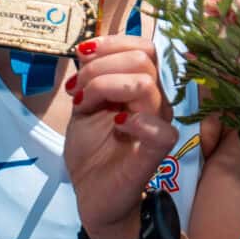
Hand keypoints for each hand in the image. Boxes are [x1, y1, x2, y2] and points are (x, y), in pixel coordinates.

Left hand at [65, 36, 177, 238]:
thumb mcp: (84, 106)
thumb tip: (86, 49)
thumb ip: (90, 78)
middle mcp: (154, 102)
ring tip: (85, 107)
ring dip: (104, 87)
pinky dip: (135, 122)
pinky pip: (161, 129)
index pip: (143, 47)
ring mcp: (158, 125)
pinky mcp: (157, 152)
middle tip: (78, 91)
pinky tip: (116, 126)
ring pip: (144, 84)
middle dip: (99, 68)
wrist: (93, 194)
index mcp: (140, 87)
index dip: (111, 44)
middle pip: (142, 59)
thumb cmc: (92, 151)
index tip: (81, 57)